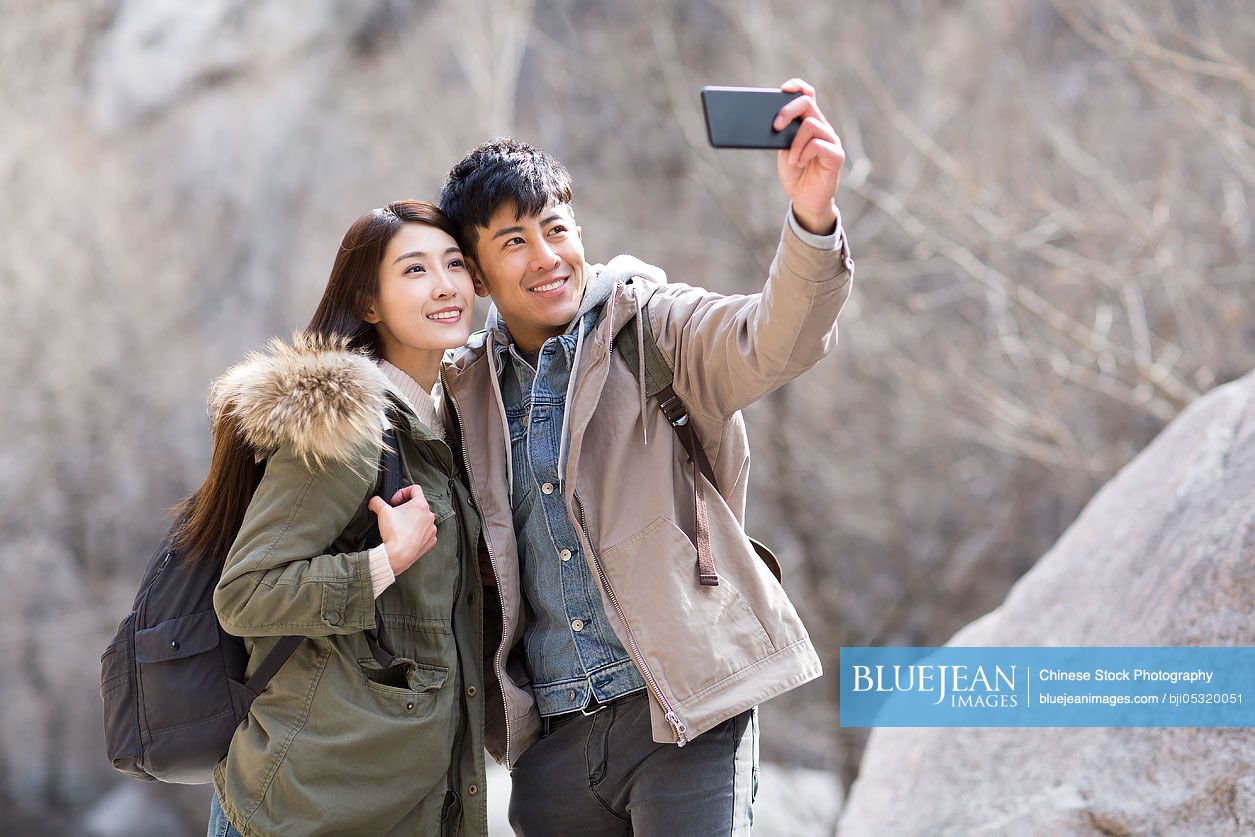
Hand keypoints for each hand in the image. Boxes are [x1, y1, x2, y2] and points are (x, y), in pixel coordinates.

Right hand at [368, 485, 436, 575]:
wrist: (398, 556)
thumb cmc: (393, 533)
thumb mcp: (382, 511)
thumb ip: (377, 501)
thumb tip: (374, 501)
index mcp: (421, 505)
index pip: (415, 488)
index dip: (401, 492)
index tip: (394, 502)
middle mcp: (430, 515)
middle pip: (417, 505)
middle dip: (405, 507)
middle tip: (395, 515)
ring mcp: (431, 529)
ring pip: (422, 519)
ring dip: (412, 520)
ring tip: (400, 527)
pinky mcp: (431, 540)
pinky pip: (425, 532)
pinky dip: (417, 533)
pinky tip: (407, 536)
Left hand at [774, 78, 843, 234]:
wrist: (805, 200)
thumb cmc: (794, 174)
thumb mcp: (783, 151)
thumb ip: (782, 135)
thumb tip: (767, 121)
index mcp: (808, 123)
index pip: (807, 95)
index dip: (797, 87)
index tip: (783, 89)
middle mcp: (822, 128)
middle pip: (807, 104)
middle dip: (788, 111)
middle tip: (776, 126)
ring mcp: (830, 140)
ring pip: (811, 125)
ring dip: (796, 142)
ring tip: (792, 159)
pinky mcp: (836, 156)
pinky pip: (818, 144)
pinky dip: (805, 152)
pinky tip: (800, 163)